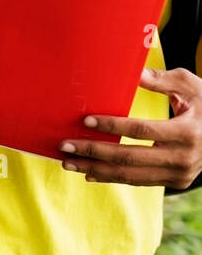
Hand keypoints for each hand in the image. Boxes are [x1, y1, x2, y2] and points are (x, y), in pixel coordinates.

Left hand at [60, 67, 201, 188]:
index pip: (142, 131)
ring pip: (130, 175)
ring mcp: (180, 174)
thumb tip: (132, 72)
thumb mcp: (191, 87)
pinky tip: (89, 172)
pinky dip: (112, 177)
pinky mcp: (176, 182)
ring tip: (68, 162)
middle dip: (93, 152)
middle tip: (65, 146)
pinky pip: (139, 182)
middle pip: (130, 157)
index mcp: (188, 132)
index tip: (86, 120)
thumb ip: (162, 80)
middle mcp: (184, 158)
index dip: (112, 126)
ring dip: (96, 169)